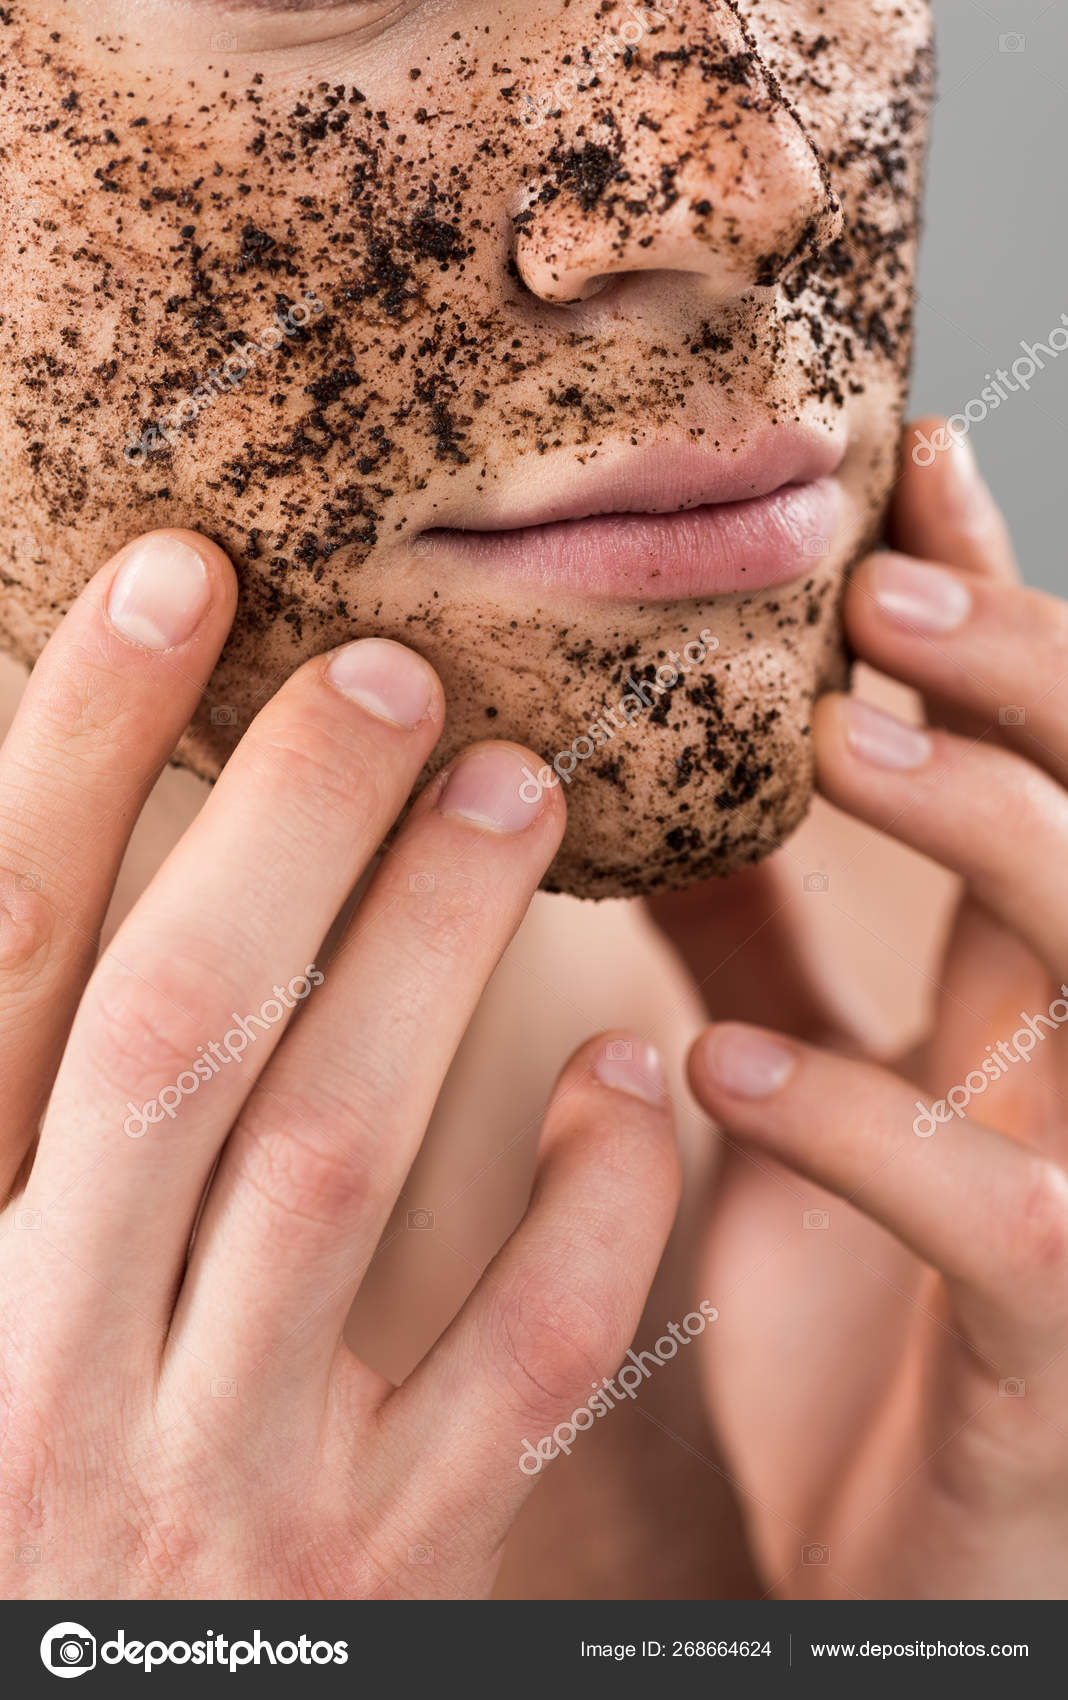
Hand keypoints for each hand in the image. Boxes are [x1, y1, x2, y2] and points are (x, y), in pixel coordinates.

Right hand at [0, 530, 678, 1598]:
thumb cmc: (22, 1488)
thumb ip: (25, 1100)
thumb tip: (68, 876)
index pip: (2, 960)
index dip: (76, 752)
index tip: (178, 580)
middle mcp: (49, 1366)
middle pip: (178, 1024)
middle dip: (287, 819)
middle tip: (398, 671)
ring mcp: (227, 1482)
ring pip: (344, 1154)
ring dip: (442, 944)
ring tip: (518, 792)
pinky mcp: (391, 1565)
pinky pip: (521, 1354)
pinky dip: (595, 1193)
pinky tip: (633, 1069)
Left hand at [684, 422, 1067, 1597]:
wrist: (894, 1569)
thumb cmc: (860, 1319)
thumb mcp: (813, 1093)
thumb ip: (762, 947)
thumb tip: (646, 787)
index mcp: (1041, 999)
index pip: (1055, 759)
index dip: (1002, 609)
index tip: (906, 469)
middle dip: (1031, 680)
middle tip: (885, 585)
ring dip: (994, 835)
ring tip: (847, 740)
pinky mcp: (1061, 1352)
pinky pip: (1002, 1215)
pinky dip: (863, 1129)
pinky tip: (727, 1066)